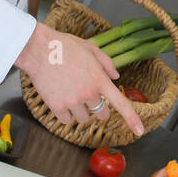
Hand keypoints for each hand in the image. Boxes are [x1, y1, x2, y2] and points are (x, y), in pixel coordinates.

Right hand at [15, 24, 144, 134]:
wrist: (38, 49)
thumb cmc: (64, 46)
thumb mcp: (91, 48)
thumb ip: (106, 63)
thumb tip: (116, 76)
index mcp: (100, 79)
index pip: (120, 104)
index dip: (132, 119)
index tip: (139, 131)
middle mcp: (88, 93)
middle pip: (101, 114)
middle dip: (98, 107)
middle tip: (87, 94)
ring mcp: (72, 102)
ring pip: (83, 118)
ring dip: (80, 110)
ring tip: (69, 92)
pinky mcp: (56, 107)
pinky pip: (66, 120)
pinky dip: (64, 113)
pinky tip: (60, 97)